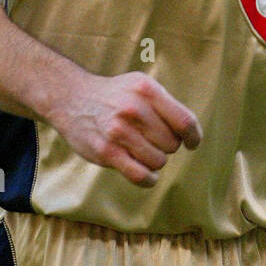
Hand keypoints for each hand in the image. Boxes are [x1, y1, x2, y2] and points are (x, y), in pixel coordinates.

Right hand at [49, 71, 201, 186]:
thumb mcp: (141, 86)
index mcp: (147, 90)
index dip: (193, 137)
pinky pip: (141, 175)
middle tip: (150, 138)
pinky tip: (146, 173)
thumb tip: (191, 133)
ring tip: (141, 149)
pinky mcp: (107, 151)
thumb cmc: (116, 95)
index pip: (185, 122)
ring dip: (154, 160)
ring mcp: (119, 131)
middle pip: (172, 144)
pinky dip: (149, 178)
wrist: (72, 98)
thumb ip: (166, 105)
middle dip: (166, 145)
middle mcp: (133, 109)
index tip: (191, 143)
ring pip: (158, 161)